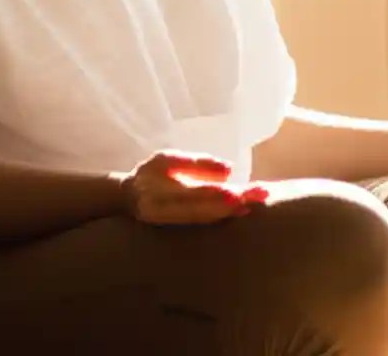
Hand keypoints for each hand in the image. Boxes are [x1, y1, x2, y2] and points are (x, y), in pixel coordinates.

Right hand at [117, 150, 269, 225]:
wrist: (128, 197)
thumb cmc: (150, 173)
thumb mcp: (166, 159)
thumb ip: (196, 163)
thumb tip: (229, 169)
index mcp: (156, 189)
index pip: (191, 192)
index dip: (216, 193)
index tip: (239, 191)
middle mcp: (161, 210)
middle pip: (201, 208)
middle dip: (230, 203)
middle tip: (259, 195)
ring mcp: (167, 223)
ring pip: (203, 219)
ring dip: (230, 212)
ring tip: (254, 203)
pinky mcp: (175, 229)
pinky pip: (202, 223)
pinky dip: (222, 217)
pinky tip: (241, 211)